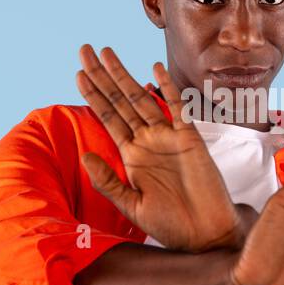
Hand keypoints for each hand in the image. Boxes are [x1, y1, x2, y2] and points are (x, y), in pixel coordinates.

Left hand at [75, 44, 244, 252]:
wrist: (206, 234)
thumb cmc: (170, 224)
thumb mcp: (131, 207)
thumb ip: (108, 183)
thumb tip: (84, 156)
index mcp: (130, 156)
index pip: (107, 118)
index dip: (92, 96)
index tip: (77, 74)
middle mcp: (146, 141)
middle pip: (119, 101)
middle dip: (102, 76)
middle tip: (85, 50)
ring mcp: (167, 137)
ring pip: (141, 98)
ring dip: (123, 76)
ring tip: (106, 53)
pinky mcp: (190, 138)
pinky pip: (177, 107)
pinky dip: (166, 87)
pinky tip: (154, 68)